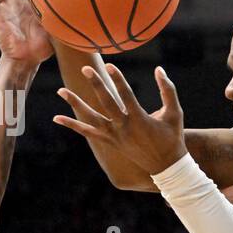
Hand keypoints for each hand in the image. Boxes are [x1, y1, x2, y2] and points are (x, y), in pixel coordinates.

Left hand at [54, 65, 186, 175]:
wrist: (166, 166)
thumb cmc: (172, 137)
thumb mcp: (175, 113)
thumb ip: (168, 90)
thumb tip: (159, 69)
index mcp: (140, 119)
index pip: (126, 95)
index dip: (118, 80)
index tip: (110, 65)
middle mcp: (124, 127)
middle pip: (106, 103)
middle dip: (96, 85)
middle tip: (86, 69)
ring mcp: (115, 136)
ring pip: (91, 118)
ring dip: (75, 104)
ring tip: (60, 90)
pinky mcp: (110, 142)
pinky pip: (88, 133)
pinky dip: (73, 125)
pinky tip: (57, 118)